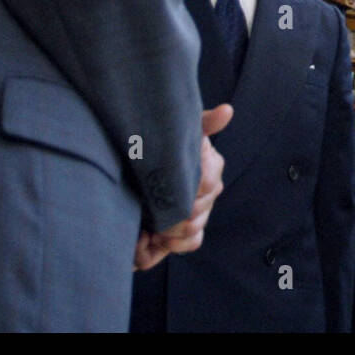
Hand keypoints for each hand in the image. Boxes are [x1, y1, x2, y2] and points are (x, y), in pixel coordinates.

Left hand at [134, 103, 233, 270]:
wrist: (128, 168)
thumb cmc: (154, 147)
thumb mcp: (172, 132)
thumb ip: (201, 122)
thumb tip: (226, 110)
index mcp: (210, 164)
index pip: (207, 183)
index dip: (186, 190)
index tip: (160, 188)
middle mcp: (209, 190)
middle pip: (197, 212)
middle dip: (170, 214)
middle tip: (147, 208)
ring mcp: (201, 212)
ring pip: (193, 230)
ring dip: (167, 231)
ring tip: (146, 222)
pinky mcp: (190, 232)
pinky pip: (192, 243)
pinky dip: (172, 244)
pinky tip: (151, 236)